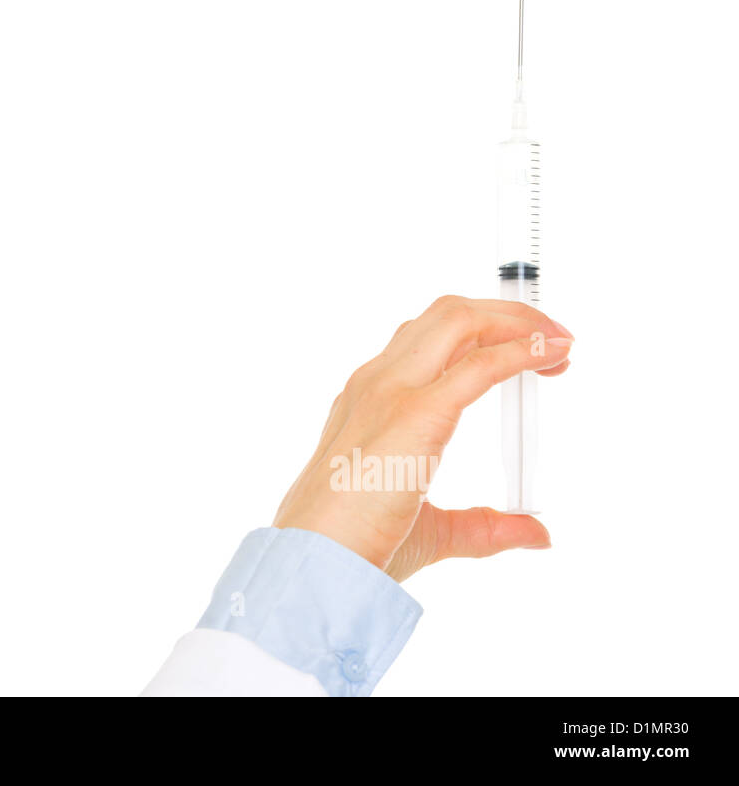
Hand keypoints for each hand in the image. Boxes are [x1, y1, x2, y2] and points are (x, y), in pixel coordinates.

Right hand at [272, 295, 572, 582]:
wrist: (316, 561)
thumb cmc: (356, 547)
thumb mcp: (433, 530)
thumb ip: (484, 526)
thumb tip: (537, 532)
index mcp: (369, 400)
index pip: (427, 341)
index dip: (482, 336)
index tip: (530, 356)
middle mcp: (377, 381)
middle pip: (447, 315)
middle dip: (507, 315)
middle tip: (553, 339)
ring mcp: (391, 390)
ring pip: (459, 319)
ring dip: (516, 321)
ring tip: (558, 341)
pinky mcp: (417, 412)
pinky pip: (480, 364)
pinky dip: (523, 350)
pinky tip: (552, 355)